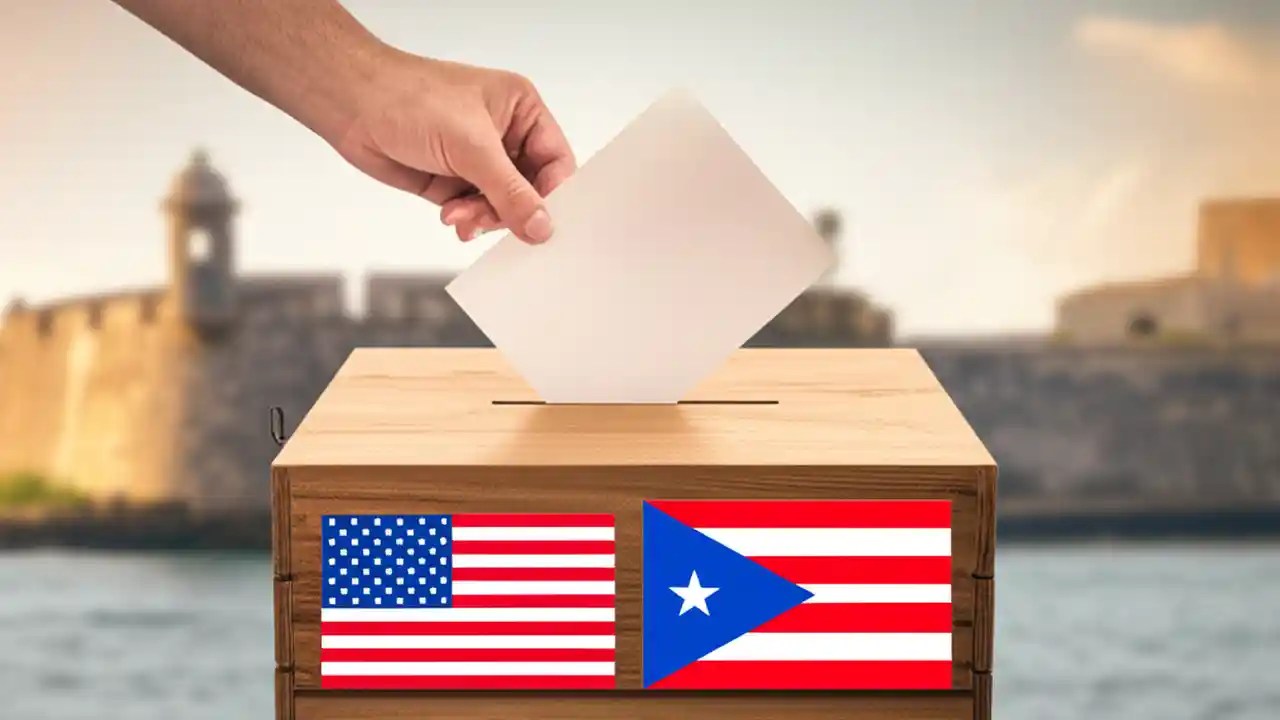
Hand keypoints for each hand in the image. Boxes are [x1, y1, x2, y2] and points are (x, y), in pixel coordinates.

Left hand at [332, 51, 575, 242]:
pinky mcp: (452, 179)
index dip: (552, 195)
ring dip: (484, 217)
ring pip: (501, 205)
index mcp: (521, 109)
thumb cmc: (408, 98)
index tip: (544, 225)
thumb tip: (542, 227)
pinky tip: (450, 215)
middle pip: (530, 189)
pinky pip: (475, 210)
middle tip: (492, 222)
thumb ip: (511, 192)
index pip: (556, 161)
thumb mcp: (471, 146)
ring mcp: (477, 158)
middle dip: (511, 211)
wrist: (351, 104)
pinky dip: (466, 218)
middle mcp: (504, 133)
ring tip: (461, 217)